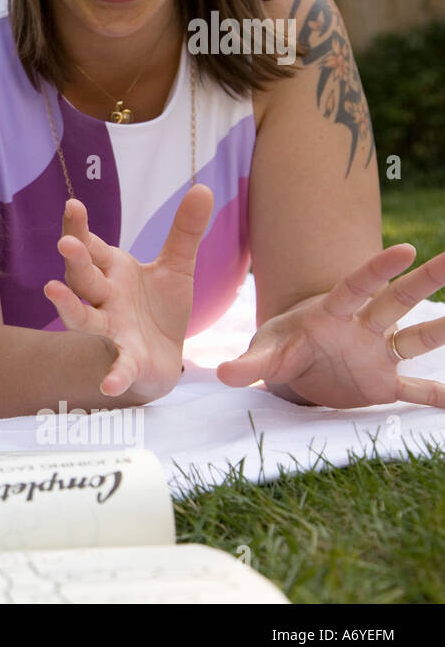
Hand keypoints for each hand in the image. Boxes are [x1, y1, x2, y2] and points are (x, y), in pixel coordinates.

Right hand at [44, 184, 213, 401]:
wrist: (165, 356)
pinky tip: (110, 386)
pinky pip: (118, 366)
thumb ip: (185, 230)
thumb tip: (203, 186)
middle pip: (83, 277)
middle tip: (66, 243)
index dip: (78, 227)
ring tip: (52, 292)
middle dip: (74, 260)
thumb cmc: (160, 307)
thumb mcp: (177, 266)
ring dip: (68, 307)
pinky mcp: (128, 359)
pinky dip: (114, 376)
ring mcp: (111, 329)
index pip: (90, 246)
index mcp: (112, 271)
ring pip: (84, 317)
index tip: (73, 205)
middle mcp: (104, 299)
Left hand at [217, 244, 444, 407]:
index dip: (378, 269)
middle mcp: (361, 328)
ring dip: (442, 328)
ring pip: (416, 338)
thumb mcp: (264, 354)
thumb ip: (249, 363)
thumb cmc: (279, 347)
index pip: (356, 287)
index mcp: (331, 314)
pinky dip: (435, 396)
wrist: (292, 366)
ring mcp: (375, 354)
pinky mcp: (381, 384)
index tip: (406, 249)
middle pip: (397, 301)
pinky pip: (413, 390)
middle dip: (424, 280)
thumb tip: (223, 373)